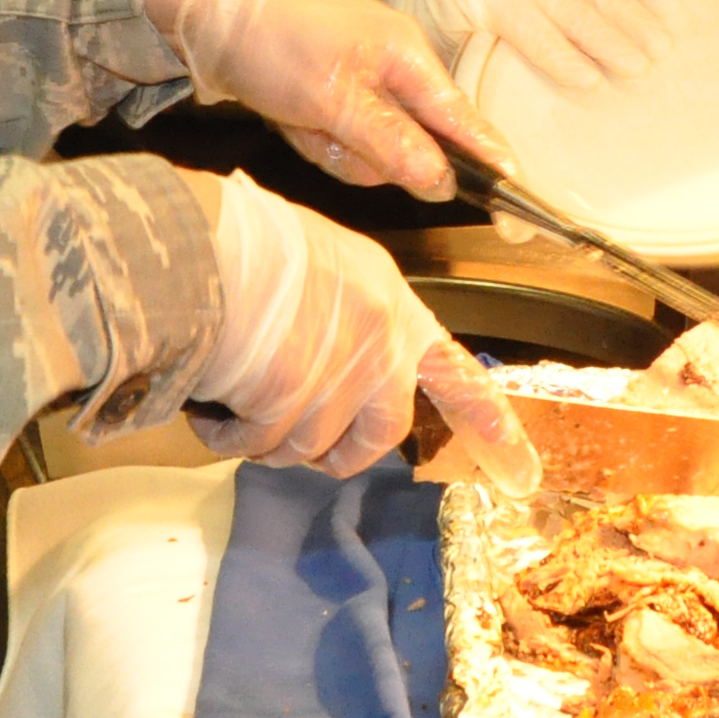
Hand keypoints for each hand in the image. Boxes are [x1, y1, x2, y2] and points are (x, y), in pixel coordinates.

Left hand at [164, 0, 501, 201]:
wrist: (207, 16)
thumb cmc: (275, 44)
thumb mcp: (332, 99)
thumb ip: (391, 142)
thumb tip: (443, 181)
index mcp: (408, 57)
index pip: (463, 118)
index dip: (489, 156)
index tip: (516, 191)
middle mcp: (396, 72)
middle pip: (413, 147)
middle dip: (367, 154)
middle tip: (325, 131)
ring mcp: (365, 87)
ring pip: (374, 154)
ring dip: (335, 148)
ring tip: (301, 118)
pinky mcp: (337, 101)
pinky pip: (343, 143)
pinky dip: (317, 140)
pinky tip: (292, 118)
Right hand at [187, 173, 534, 489]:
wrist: (198, 242)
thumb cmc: (245, 242)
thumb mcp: (322, 262)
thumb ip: (344, 316)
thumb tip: (327, 361)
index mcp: (392, 304)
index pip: (456, 373)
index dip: (490, 426)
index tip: (520, 475)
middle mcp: (380, 342)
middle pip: (380, 433)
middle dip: (339, 450)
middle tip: (291, 434)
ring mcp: (340, 376)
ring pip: (310, 446)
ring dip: (265, 435)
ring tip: (230, 389)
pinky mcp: (293, 402)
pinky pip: (259, 444)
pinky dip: (229, 434)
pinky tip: (209, 402)